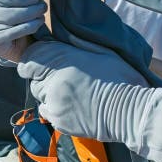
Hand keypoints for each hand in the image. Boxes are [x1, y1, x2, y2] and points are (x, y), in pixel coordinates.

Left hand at [18, 41, 161, 161]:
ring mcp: (55, 101)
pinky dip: (53, 107)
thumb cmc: (120, 77)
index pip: (31, 57)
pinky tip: (71, 104)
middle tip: (61, 75)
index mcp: (65, 59)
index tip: (42, 58)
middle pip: (34, 76)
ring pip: (39, 94)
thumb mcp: (100, 52)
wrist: (130, 111)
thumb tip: (59, 40)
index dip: (34, 57)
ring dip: (48, 91)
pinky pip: (46, 110)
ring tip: (69, 90)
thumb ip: (75, 47)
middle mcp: (55, 80)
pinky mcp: (59, 120)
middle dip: (43, 74)